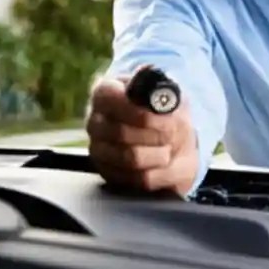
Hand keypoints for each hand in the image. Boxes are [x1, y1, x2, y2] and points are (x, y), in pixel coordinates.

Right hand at [85, 74, 198, 196]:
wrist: (172, 139)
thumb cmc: (165, 112)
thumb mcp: (169, 92)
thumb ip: (163, 88)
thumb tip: (158, 91)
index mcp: (104, 92)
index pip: (106, 96)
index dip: (138, 109)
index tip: (162, 114)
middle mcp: (95, 121)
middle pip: (121, 132)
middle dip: (157, 134)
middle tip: (173, 131)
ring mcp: (98, 149)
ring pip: (131, 158)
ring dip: (160, 153)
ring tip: (168, 146)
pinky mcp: (108, 173)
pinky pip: (138, 179)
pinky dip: (160, 172)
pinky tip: (162, 161)